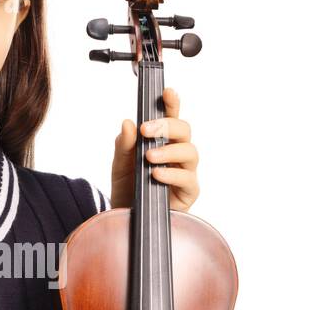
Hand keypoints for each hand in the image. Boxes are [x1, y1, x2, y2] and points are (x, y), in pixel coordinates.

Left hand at [110, 86, 200, 212]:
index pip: (171, 116)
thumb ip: (124, 145)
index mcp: (163, 141)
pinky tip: (156, 175)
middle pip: (184, 130)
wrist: (125, 218)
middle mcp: (177, 153)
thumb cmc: (128, 188)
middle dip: (167, 125)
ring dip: (168, 150)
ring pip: (190, 151)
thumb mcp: (119, 165)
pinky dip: (172, 174)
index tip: (167, 92)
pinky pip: (188, 178)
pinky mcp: (188, 192)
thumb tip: (127, 123)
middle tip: (145, 129)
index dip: (172, 102)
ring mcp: (185, 171)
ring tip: (149, 157)